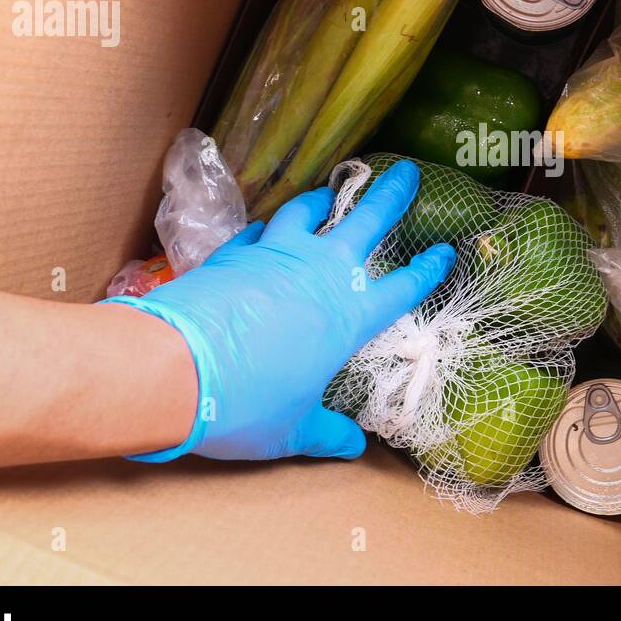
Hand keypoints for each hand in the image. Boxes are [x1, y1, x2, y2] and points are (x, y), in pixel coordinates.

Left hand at [106, 159, 453, 461]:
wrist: (176, 367)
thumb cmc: (247, 404)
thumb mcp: (292, 430)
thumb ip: (326, 433)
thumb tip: (352, 447)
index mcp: (350, 317)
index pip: (403, 288)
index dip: (428, 270)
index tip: (444, 251)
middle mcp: (321, 274)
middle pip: (366, 223)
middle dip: (390, 196)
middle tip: (406, 172)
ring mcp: (276, 254)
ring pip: (307, 212)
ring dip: (321, 200)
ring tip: (326, 192)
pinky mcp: (234, 251)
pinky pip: (259, 232)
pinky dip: (268, 228)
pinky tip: (265, 230)